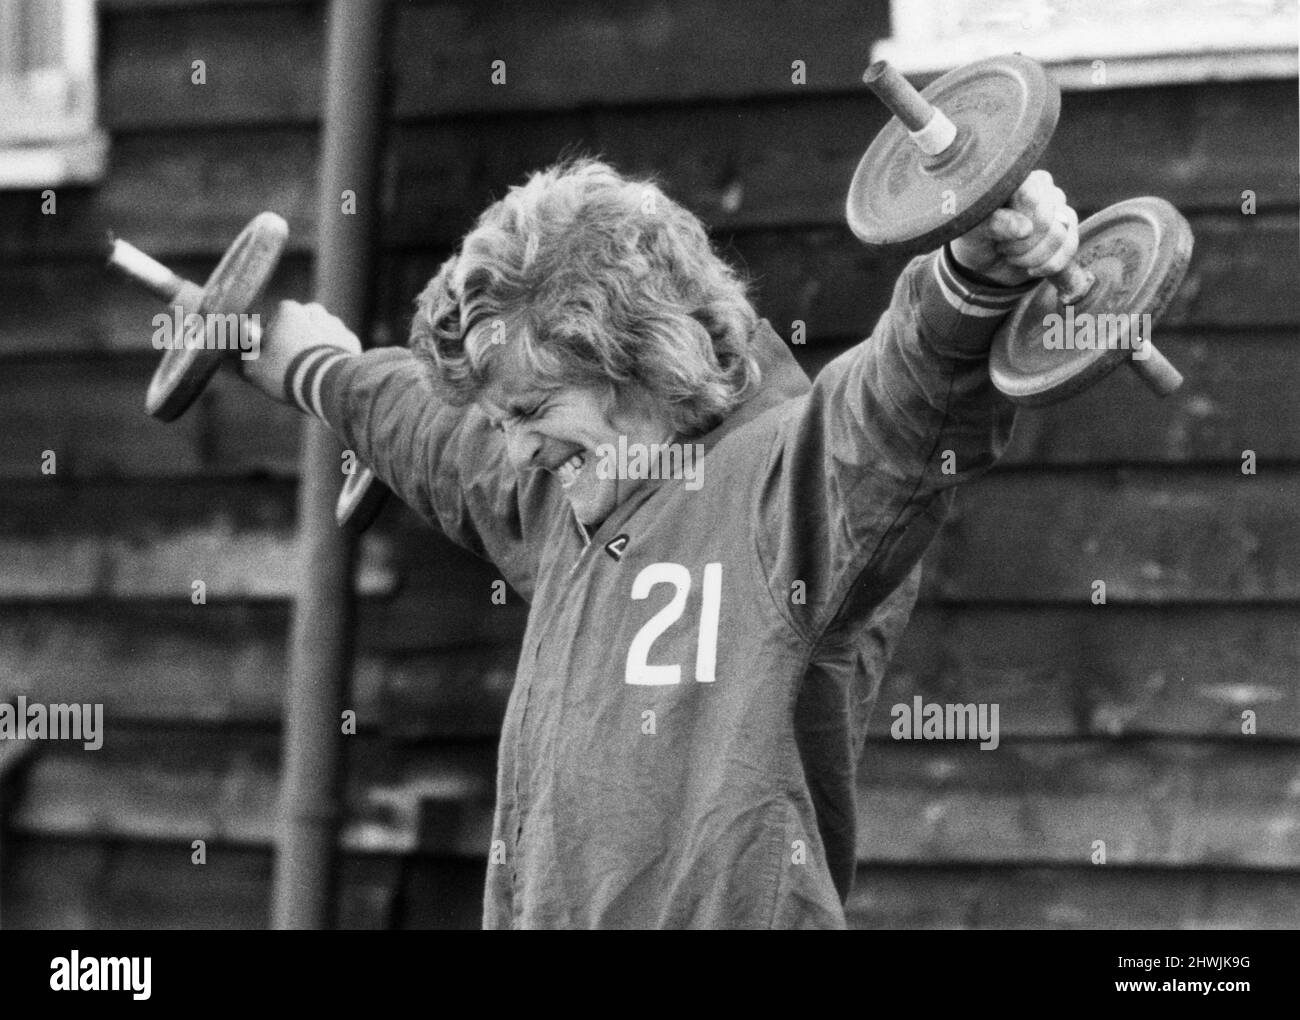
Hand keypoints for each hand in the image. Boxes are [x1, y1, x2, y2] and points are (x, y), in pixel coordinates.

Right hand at [238, 300, 361, 402]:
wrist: (327, 384)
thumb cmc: (286, 372)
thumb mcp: (254, 367)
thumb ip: (247, 351)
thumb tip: (246, 342)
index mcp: (288, 310)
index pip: (276, 320)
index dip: (273, 339)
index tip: (273, 356)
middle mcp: (314, 311)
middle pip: (301, 325)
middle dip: (297, 340)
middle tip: (293, 365)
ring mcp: (336, 325)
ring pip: (321, 334)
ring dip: (316, 348)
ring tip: (311, 372)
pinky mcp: (351, 341)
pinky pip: (338, 347)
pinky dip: (332, 357)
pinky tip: (326, 372)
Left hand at [948, 170, 1078, 286]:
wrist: (984, 262)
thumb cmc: (975, 237)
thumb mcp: (973, 230)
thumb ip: (995, 223)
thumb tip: (1026, 229)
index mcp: (1020, 179)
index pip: (1030, 198)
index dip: (1016, 223)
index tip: (996, 236)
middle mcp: (1045, 190)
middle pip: (1045, 221)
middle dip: (1019, 244)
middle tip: (1001, 247)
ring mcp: (1060, 211)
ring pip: (1059, 236)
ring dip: (1031, 257)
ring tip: (1012, 256)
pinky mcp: (1069, 234)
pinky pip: (1069, 249)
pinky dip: (1047, 266)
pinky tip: (1031, 269)